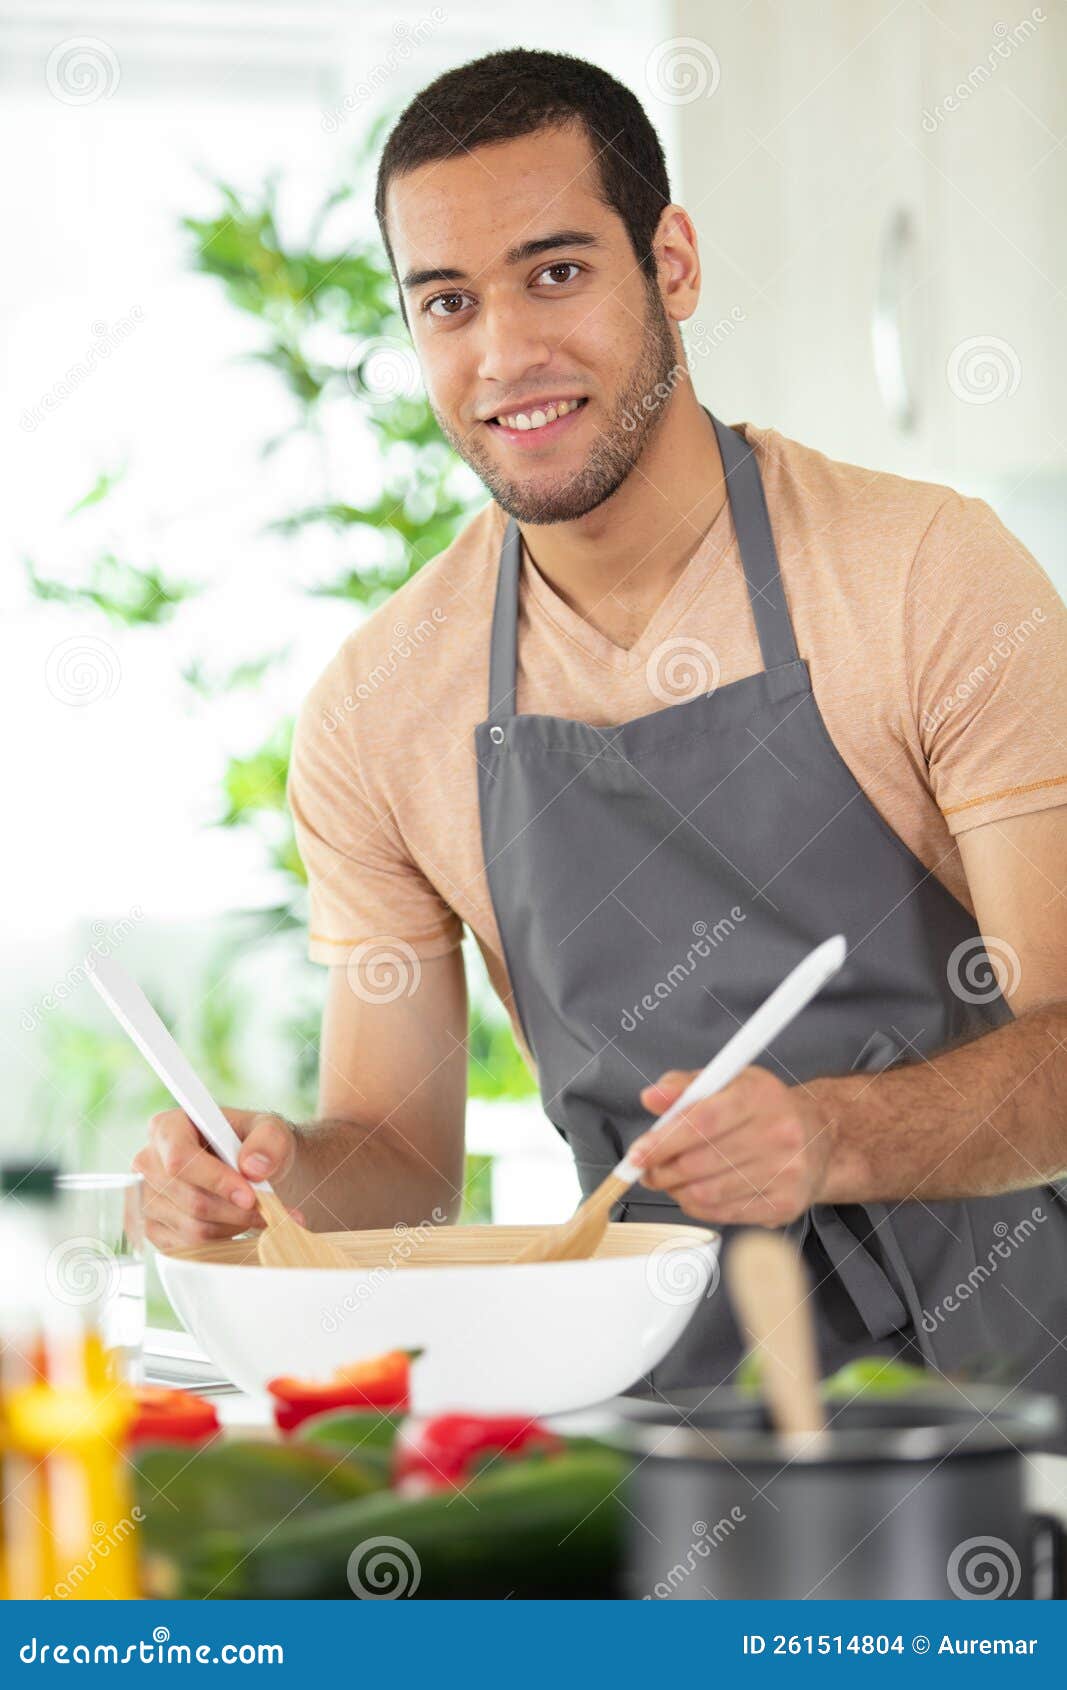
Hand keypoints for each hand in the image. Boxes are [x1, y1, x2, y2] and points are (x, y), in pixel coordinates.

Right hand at [134, 1107, 301, 1251]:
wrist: (251, 1169)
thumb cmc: (255, 1144)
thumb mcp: (271, 1130)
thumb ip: (268, 1141)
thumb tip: (253, 1168)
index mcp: (168, 1127)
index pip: (181, 1159)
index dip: (215, 1181)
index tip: (249, 1197)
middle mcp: (148, 1161)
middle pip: (189, 1199)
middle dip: (234, 1210)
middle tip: (265, 1209)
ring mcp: (146, 1197)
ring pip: (191, 1228)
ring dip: (231, 1227)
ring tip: (254, 1214)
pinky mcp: (153, 1227)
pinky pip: (188, 1247)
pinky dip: (220, 1242)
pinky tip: (234, 1225)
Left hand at [627, 1065, 834, 1226]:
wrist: (819, 1137)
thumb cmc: (763, 1108)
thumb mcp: (728, 1083)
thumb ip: (684, 1087)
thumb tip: (650, 1097)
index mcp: (760, 1096)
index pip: (702, 1121)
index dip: (663, 1141)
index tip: (637, 1153)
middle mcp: (779, 1133)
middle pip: (701, 1161)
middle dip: (662, 1169)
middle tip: (646, 1169)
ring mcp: (787, 1172)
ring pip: (709, 1191)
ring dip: (676, 1190)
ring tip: (668, 1181)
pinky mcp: (786, 1204)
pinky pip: (725, 1213)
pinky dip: (698, 1206)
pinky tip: (692, 1194)